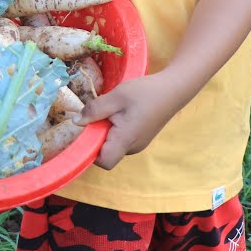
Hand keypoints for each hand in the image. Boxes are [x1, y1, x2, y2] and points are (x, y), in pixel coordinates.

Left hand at [73, 72, 187, 169]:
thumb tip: (76, 122)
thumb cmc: (145, 92)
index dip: (91, 151)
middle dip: (98, 135)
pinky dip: (116, 128)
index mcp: (126, 140)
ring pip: (114, 144)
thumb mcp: (116, 96)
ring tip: (113, 109)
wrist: (173, 89)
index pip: (104, 161)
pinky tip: (122, 111)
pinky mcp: (141, 138)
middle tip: (100, 113)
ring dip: (107, 130)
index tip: (88, 131)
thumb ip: (95, 110)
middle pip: (107, 152)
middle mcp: (132, 148)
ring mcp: (138, 144)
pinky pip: (122, 139)